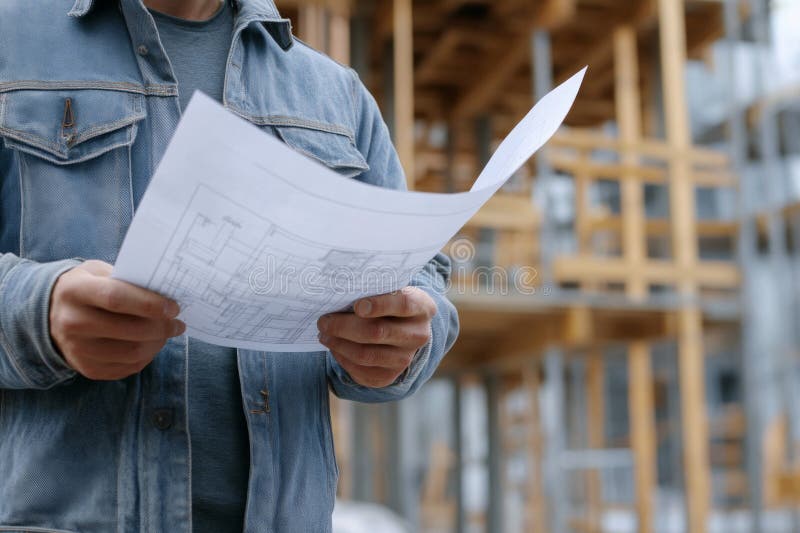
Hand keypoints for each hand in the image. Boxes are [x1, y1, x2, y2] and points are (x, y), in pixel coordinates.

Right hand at [49, 260, 184, 380]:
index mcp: (75, 291)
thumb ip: (127, 279)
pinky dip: (147, 357)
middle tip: (177, 323)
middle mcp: (72, 322)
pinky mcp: (87, 368)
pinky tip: (152, 344)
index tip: (174, 307)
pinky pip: (127, 367)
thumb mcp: (98, 272)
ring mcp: (78, 349)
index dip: (150, 304)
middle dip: (162, 327)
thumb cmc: (87, 287)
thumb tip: (165, 292)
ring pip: (132, 352)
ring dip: (158, 343)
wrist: (51, 314)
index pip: (116, 299)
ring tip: (167, 333)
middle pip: (130, 330)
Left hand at [317, 286, 435, 387]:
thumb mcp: (389, 291)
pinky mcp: (389, 376)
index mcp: (422, 307)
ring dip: (339, 344)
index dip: (380, 305)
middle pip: (379, 332)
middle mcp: (418, 335)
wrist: (402, 330)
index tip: (357, 306)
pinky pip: (361, 370)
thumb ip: (372, 290)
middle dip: (345, 326)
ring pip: (366, 354)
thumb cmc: (389, 303)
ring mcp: (405, 358)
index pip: (404, 304)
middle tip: (323, 321)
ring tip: (324, 334)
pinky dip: (342, 358)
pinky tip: (334, 346)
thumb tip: (339, 293)